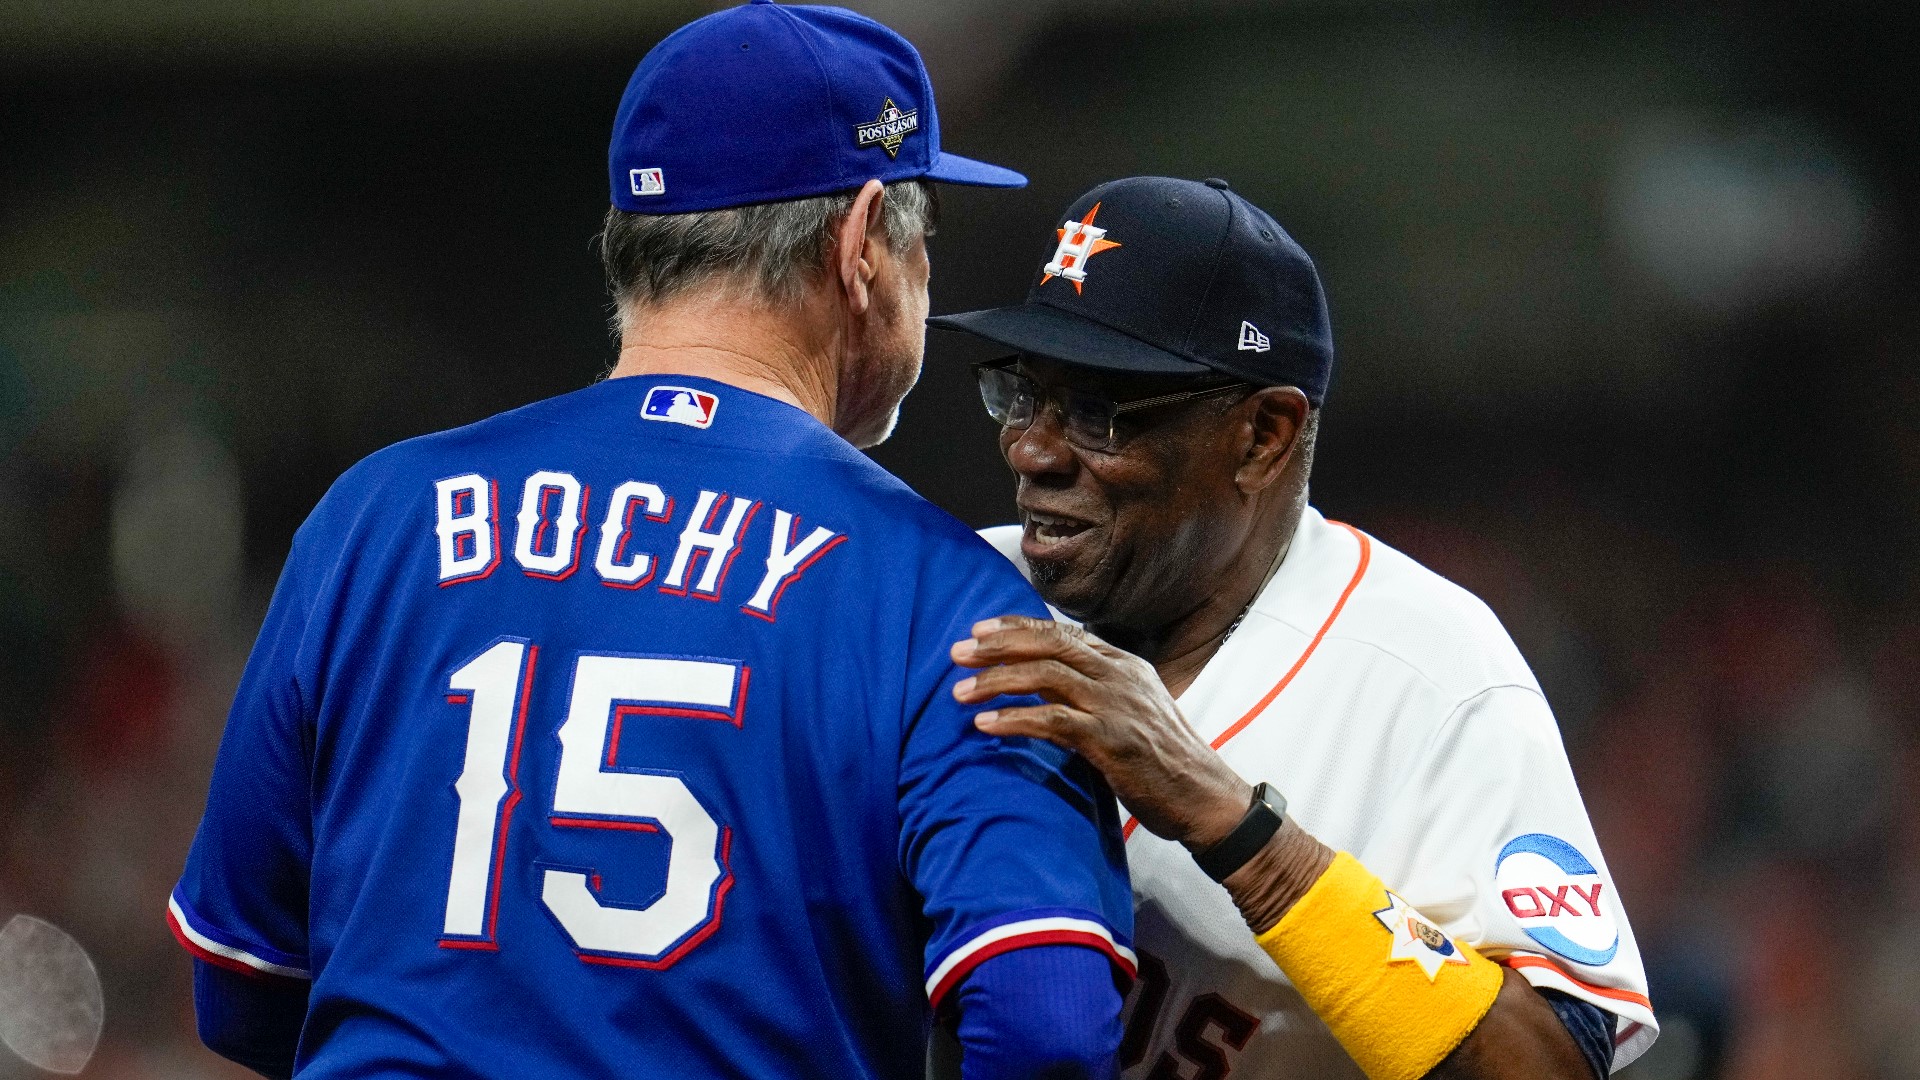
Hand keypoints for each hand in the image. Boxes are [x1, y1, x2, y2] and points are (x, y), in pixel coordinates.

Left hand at [950, 615, 1252, 849]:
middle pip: (1049, 645)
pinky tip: (985, 724)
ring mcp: (1116, 705)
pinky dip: (1014, 719)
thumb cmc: (1163, 760)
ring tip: (959, 691)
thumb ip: (1091, 692)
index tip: (979, 631)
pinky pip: (1052, 721)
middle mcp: (1119, 676)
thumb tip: (1043, 683)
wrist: (1205, 797)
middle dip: (998, 646)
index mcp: (1123, 664)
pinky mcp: (1111, 739)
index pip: (1062, 633)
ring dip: (997, 681)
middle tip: (957, 653)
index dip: (1018, 627)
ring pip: (1046, 677)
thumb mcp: (1130, 711)